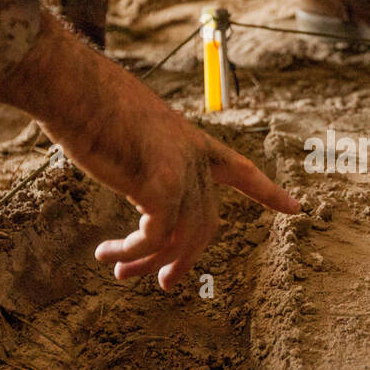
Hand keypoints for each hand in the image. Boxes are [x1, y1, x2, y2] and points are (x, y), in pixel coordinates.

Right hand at [0, 14, 298, 289]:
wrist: (72, 85)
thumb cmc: (90, 102)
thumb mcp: (131, 130)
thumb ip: (146, 159)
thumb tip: (141, 187)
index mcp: (192, 140)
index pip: (240, 170)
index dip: (267, 191)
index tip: (296, 208)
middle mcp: (193, 158)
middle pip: (205, 224)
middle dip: (183, 259)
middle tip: (163, 284)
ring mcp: (180, 170)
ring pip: (180, 237)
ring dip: (150, 262)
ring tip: (121, 273)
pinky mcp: (158, 183)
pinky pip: (156, 236)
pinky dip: (134, 252)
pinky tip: (109, 253)